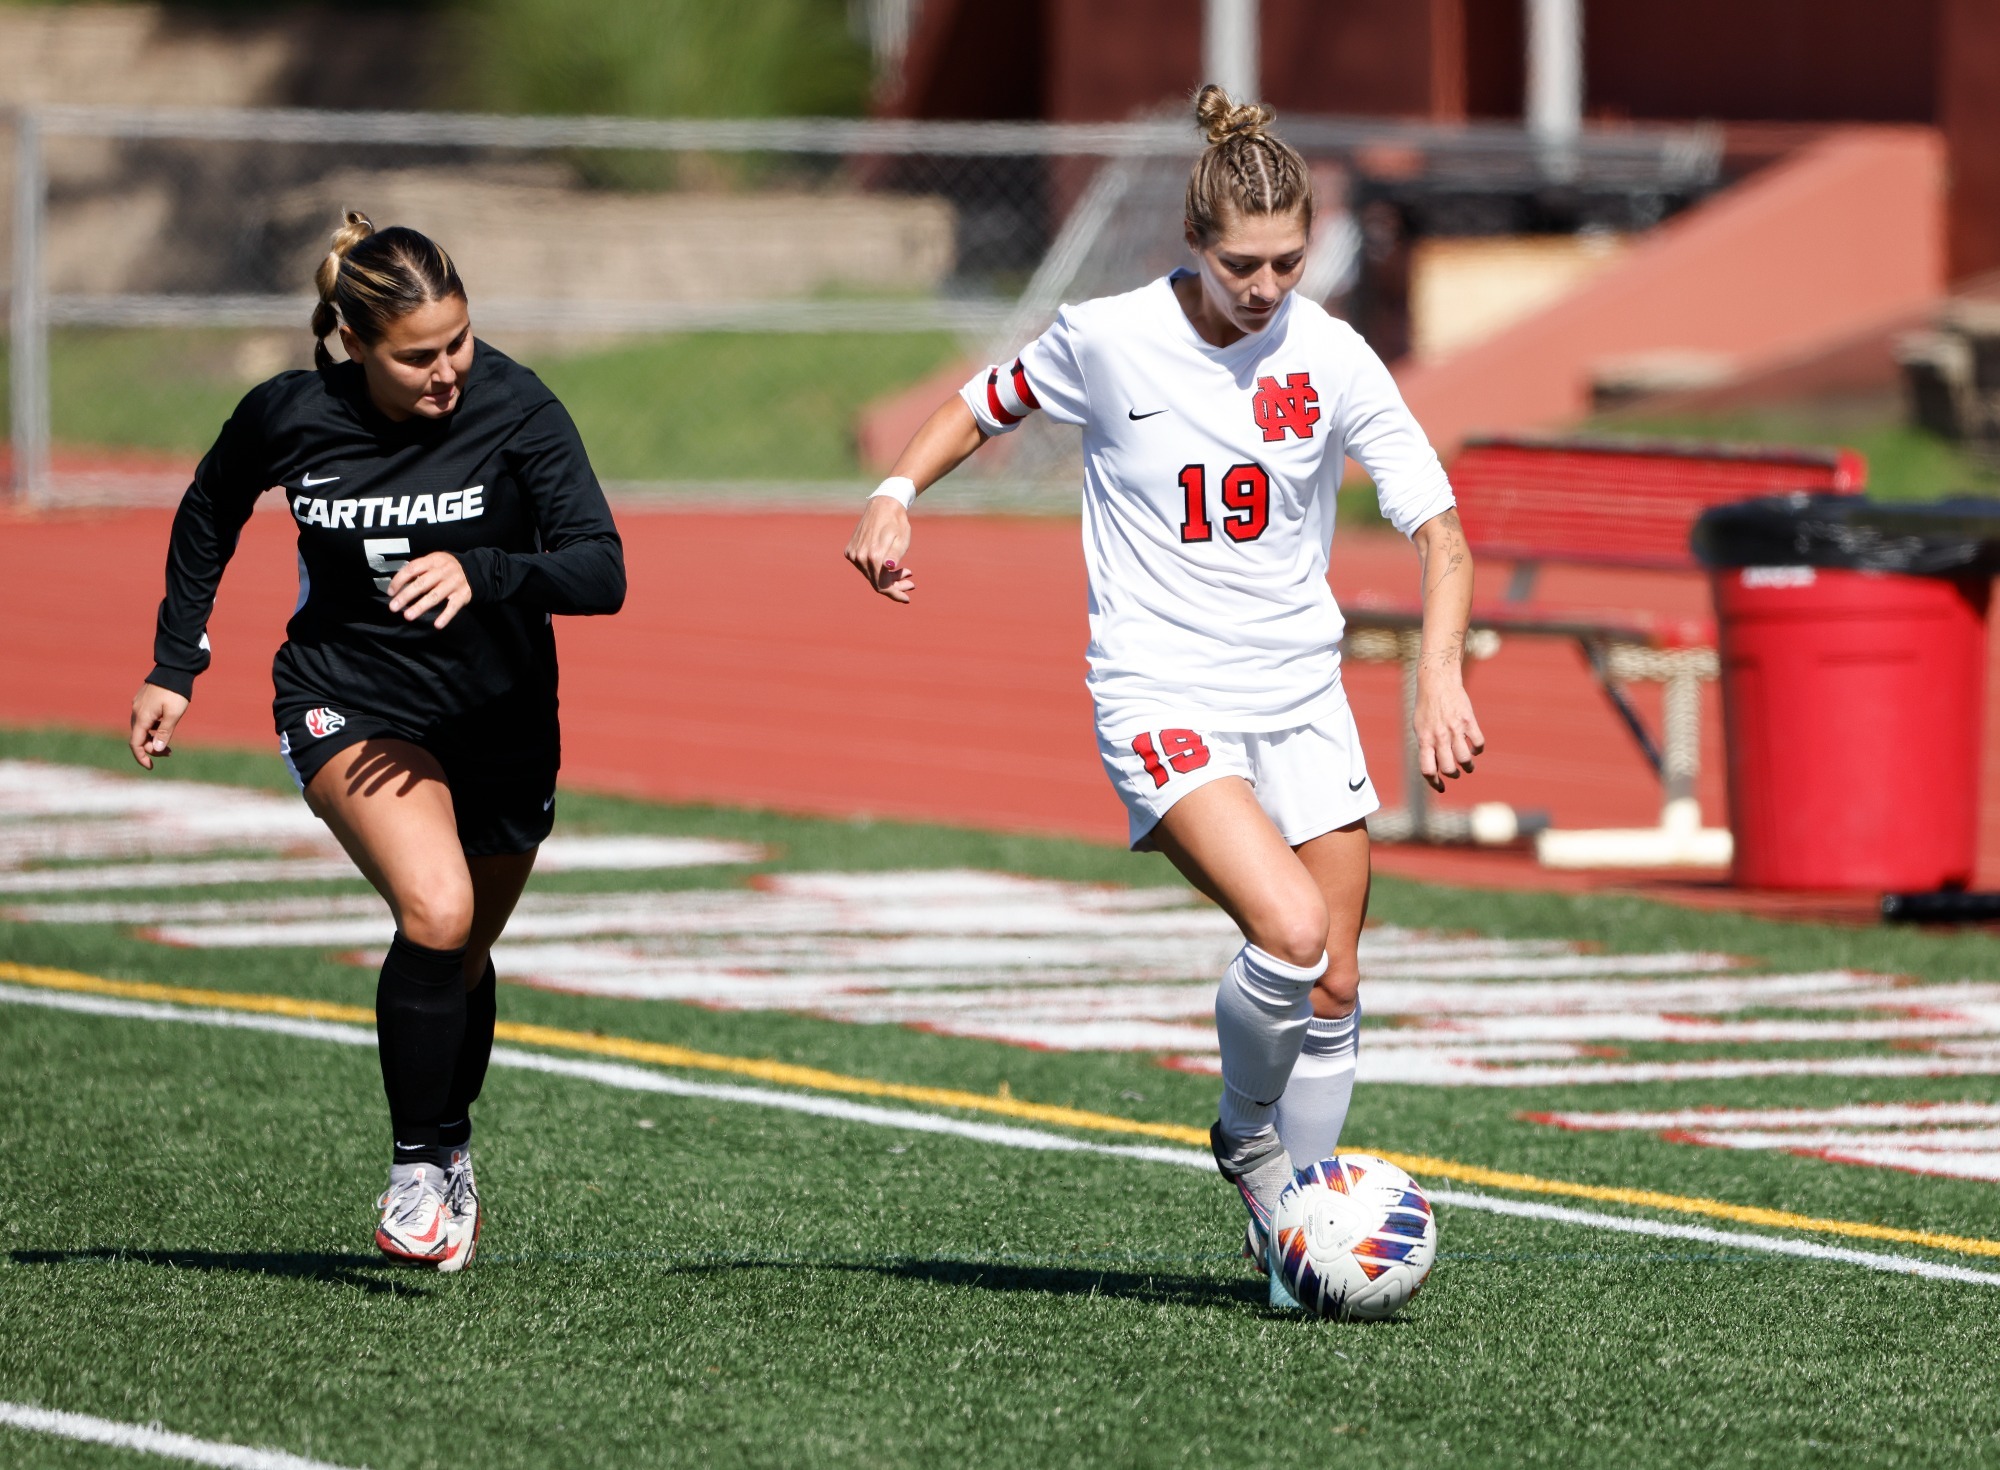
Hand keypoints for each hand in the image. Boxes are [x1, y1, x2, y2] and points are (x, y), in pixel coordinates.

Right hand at [130, 683, 189, 769]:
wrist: (174, 669)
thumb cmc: (176, 692)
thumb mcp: (173, 714)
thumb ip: (165, 732)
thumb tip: (157, 749)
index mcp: (142, 717)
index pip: (136, 743)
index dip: (141, 757)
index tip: (150, 767)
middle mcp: (136, 712)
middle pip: (139, 737)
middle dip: (152, 748)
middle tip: (170, 752)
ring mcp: (138, 706)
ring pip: (142, 729)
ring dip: (153, 738)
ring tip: (169, 743)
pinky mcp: (143, 701)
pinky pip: (145, 720)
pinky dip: (153, 728)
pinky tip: (165, 726)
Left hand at [387, 551, 472, 628]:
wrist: (474, 569)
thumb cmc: (447, 567)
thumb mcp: (433, 561)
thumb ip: (419, 569)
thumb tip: (399, 583)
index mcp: (433, 561)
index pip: (412, 569)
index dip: (400, 580)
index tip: (391, 592)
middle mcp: (443, 572)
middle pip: (422, 583)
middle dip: (406, 596)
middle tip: (394, 606)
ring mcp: (454, 583)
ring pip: (435, 596)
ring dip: (421, 606)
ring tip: (409, 615)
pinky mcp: (463, 595)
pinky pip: (453, 607)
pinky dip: (445, 616)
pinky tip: (437, 624)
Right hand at [844, 497, 915, 602]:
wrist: (882, 505)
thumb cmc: (896, 522)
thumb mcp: (902, 539)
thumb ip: (895, 555)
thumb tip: (889, 567)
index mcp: (872, 556)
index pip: (882, 586)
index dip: (895, 593)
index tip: (907, 598)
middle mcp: (859, 557)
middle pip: (876, 582)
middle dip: (894, 586)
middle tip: (910, 582)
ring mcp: (853, 554)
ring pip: (871, 576)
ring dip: (888, 577)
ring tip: (905, 571)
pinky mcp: (851, 550)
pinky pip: (865, 567)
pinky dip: (878, 569)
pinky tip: (891, 566)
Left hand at [1414, 670, 1484, 792]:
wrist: (1437, 682)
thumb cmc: (1426, 706)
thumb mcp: (1420, 727)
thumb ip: (1426, 746)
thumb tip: (1434, 766)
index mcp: (1425, 739)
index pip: (1427, 769)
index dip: (1434, 782)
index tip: (1441, 787)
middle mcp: (1439, 736)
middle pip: (1448, 768)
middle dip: (1453, 775)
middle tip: (1456, 773)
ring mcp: (1455, 729)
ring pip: (1465, 759)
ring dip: (1468, 766)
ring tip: (1468, 766)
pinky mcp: (1469, 721)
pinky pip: (1478, 743)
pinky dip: (1478, 750)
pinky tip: (1475, 748)